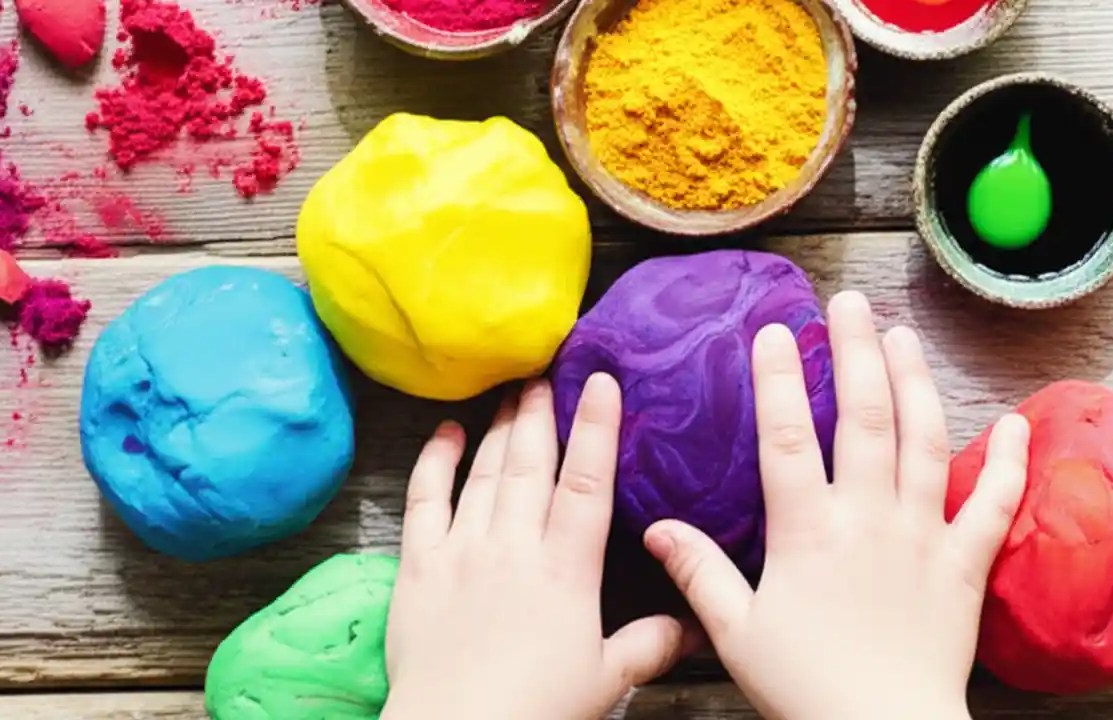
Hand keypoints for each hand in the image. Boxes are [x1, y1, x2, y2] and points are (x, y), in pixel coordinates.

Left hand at [383, 376, 695, 719]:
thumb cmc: (534, 710)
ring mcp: (464, 549)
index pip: (586, 482)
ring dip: (501, 427)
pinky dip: (435, 460)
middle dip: (541, 411)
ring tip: (511, 391)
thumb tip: (692, 624)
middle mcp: (514, 546)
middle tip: (546, 371)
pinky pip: (425, 498)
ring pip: (486, 471)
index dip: (595, 427)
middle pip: (531, 462)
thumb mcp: (606, 680)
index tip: (601, 381)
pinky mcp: (420, 563)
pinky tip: (445, 433)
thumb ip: (649, 644)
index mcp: (566, 569)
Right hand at [644, 291, 1030, 719]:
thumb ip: (699, 573)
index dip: (778, 379)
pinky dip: (1007, 461)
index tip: (773, 330)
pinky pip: (993, 502)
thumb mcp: (736, 633)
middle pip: (864, 416)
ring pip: (922, 440)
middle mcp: (867, 516)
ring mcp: (922, 533)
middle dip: (855, 352)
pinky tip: (1014, 423)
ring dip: (915, 381)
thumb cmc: (807, 688)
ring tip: (905, 335)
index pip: (787, 437)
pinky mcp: (965, 561)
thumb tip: (655, 527)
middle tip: (849, 303)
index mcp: (806, 530)